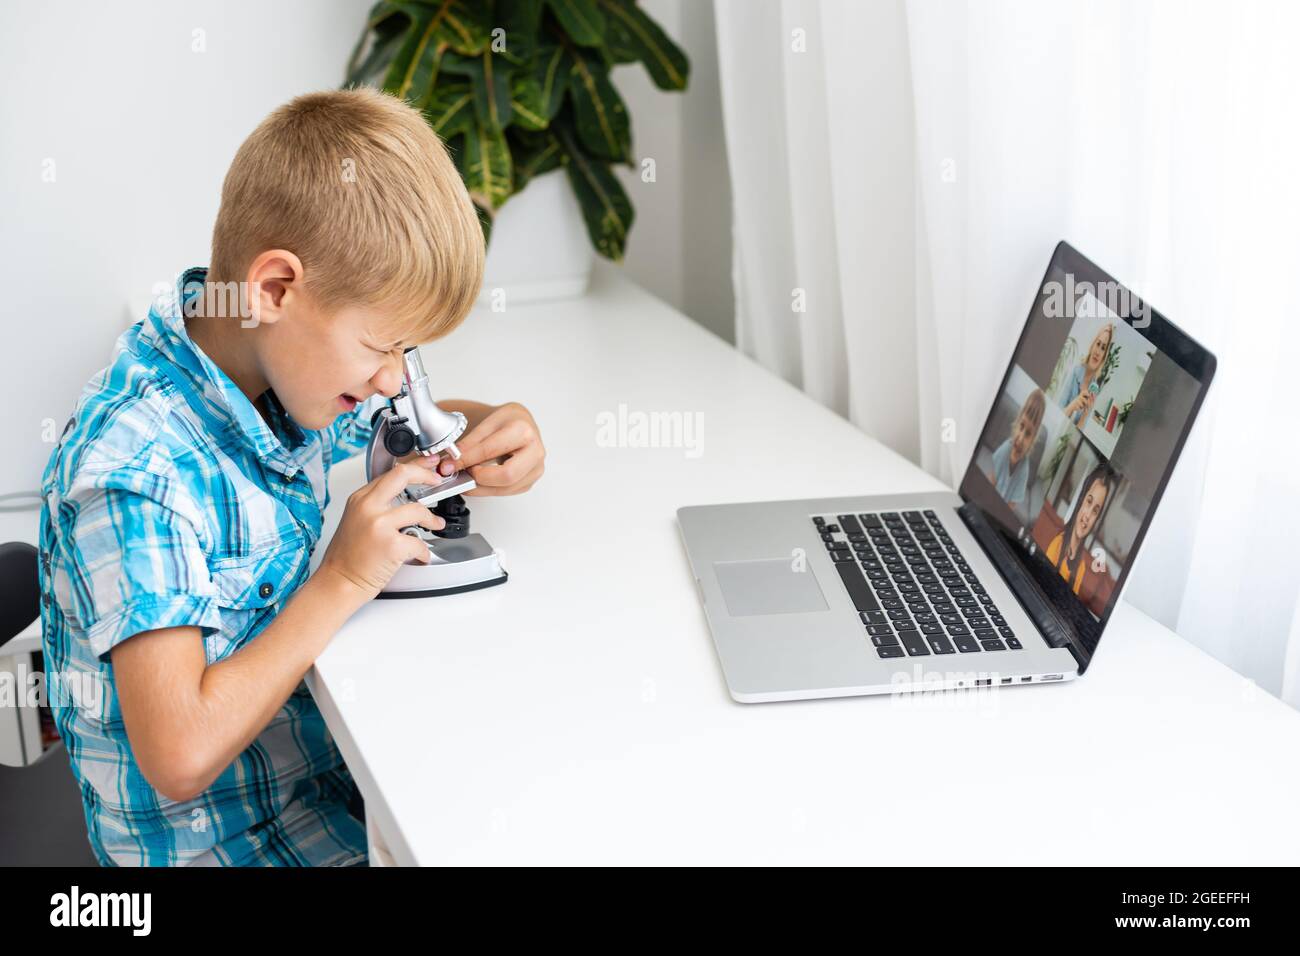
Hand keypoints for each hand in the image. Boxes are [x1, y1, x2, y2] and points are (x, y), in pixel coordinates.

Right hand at [317, 461, 445, 600]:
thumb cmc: (347, 558)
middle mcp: (368, 507)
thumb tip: (402, 499)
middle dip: (426, 474)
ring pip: (418, 510)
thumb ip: (376, 506)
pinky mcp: (391, 545)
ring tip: (435, 526)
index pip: (391, 473)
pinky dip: (424, 551)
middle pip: (403, 475)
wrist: (338, 583)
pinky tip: (420, 555)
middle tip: (436, 481)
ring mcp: (379, 525)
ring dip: (432, 520)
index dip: (414, 467)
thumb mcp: (356, 521)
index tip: (427, 466)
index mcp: (360, 499)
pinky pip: (419, 542)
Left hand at [433, 401, 544, 496]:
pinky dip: (489, 488)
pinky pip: (507, 491)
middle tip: (463, 473)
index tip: (450, 465)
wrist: (521, 424)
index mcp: (523, 431)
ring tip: (467, 477)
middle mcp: (535, 451)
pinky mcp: (530, 480)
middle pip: (506, 475)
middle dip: (479, 478)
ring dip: (481, 487)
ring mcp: (536, 468)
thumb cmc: (507, 422)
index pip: (490, 451)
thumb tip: (450, 463)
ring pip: (506, 488)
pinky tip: (479, 480)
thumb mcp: (485, 425)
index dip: (467, 460)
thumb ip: (468, 445)